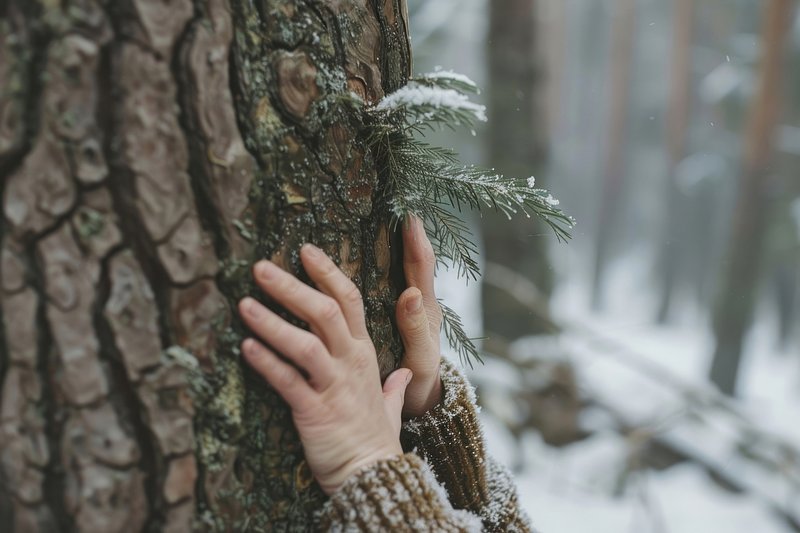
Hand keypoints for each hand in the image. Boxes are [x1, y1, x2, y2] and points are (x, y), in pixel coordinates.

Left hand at [238, 244, 410, 494]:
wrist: (372, 476)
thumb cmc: (375, 439)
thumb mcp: (391, 407)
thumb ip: (394, 386)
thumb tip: (403, 374)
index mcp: (364, 355)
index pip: (350, 301)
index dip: (327, 272)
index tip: (304, 250)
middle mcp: (350, 363)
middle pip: (325, 313)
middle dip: (291, 287)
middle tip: (260, 266)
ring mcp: (333, 387)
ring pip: (304, 344)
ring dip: (272, 322)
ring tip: (243, 303)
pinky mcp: (314, 411)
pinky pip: (287, 382)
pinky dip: (266, 364)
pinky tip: (245, 348)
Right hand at [395, 216, 443, 418]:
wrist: (422, 402)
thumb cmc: (423, 385)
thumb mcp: (421, 360)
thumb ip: (417, 330)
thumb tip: (410, 294)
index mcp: (426, 312)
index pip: (422, 268)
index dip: (417, 241)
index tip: (410, 213)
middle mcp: (418, 304)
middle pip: (412, 261)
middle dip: (404, 233)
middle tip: (394, 202)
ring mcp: (408, 308)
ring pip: (399, 270)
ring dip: (391, 244)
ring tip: (379, 215)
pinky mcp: (396, 316)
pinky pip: (389, 284)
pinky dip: (381, 264)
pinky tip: (361, 254)